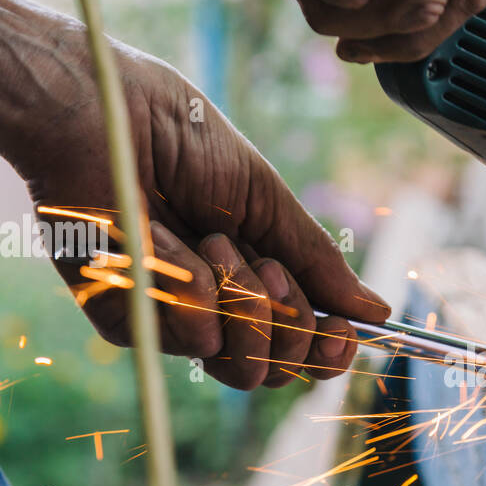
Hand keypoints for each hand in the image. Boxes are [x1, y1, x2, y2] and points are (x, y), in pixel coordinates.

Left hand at [0, 0, 389, 389]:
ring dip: (248, 302)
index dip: (328, 349)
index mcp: (252, 281)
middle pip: (275, 371)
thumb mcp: (268, 199)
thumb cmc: (185, 141)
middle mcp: (214, 310)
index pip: (301, 347)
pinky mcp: (126, 320)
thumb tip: (377, 313)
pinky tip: (171, 238)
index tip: (345, 331)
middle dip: (293, 328)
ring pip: (239, 368)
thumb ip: (319, 261)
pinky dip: (197, 285)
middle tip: (271, 271)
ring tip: (216, 241)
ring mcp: (170, 319)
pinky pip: (191, 337)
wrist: (109, 114)